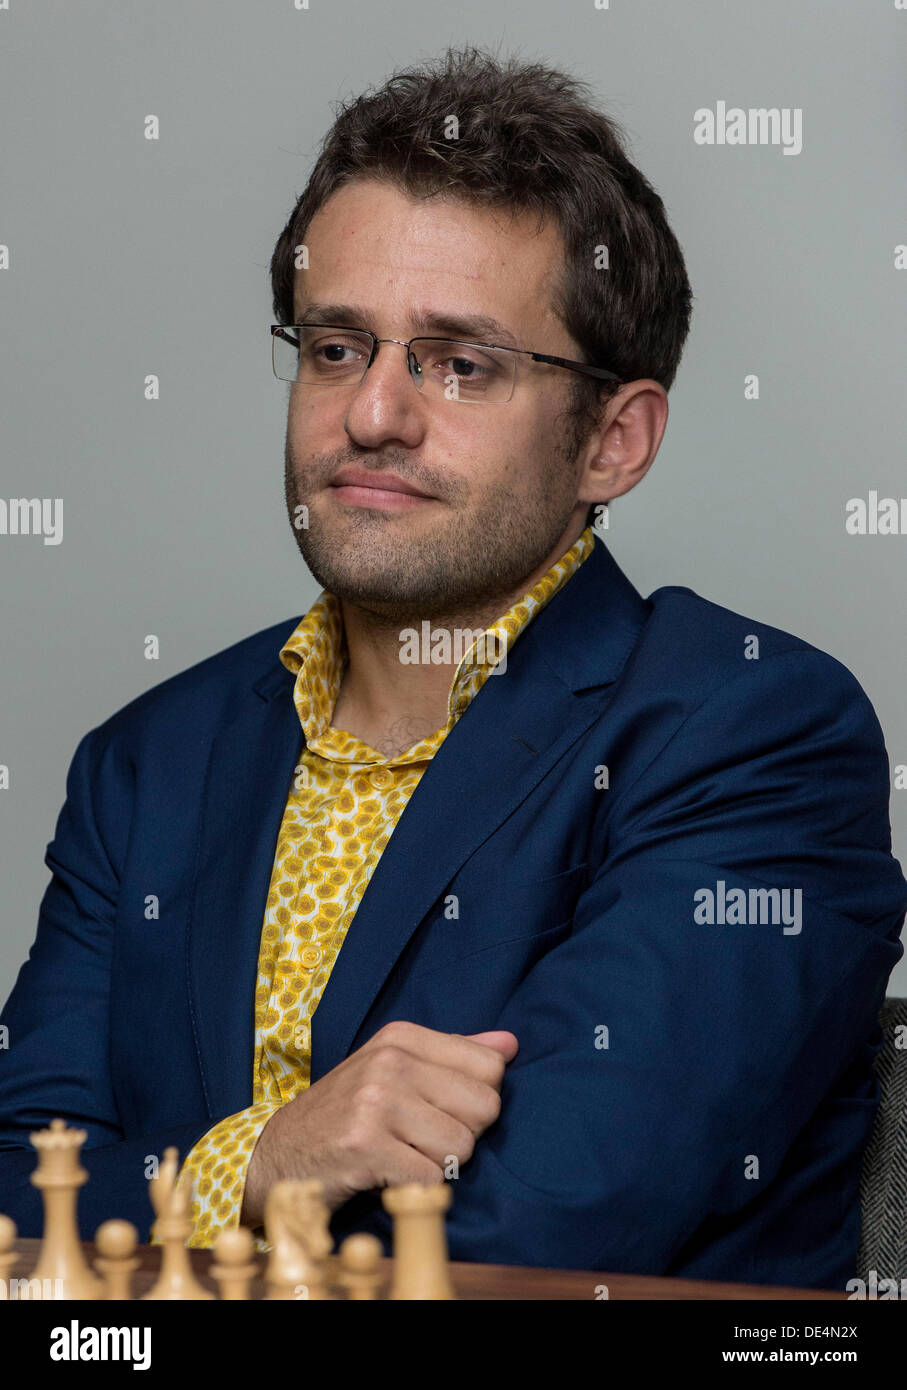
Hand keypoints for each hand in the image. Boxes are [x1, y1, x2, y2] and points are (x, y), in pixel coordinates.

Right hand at [240, 1020, 517, 1225]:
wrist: (280, 1156)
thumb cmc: (348, 1113)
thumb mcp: (395, 1069)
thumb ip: (454, 1055)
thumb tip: (509, 1044)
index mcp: (402, 1037)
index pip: (490, 1067)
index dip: (475, 1100)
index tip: (440, 1109)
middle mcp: (390, 1061)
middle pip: (484, 1108)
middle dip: (461, 1134)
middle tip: (421, 1138)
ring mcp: (375, 1101)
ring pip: (461, 1147)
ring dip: (437, 1164)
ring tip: (401, 1154)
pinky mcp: (365, 1145)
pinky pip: (431, 1178)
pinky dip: (416, 1187)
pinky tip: (387, 1173)